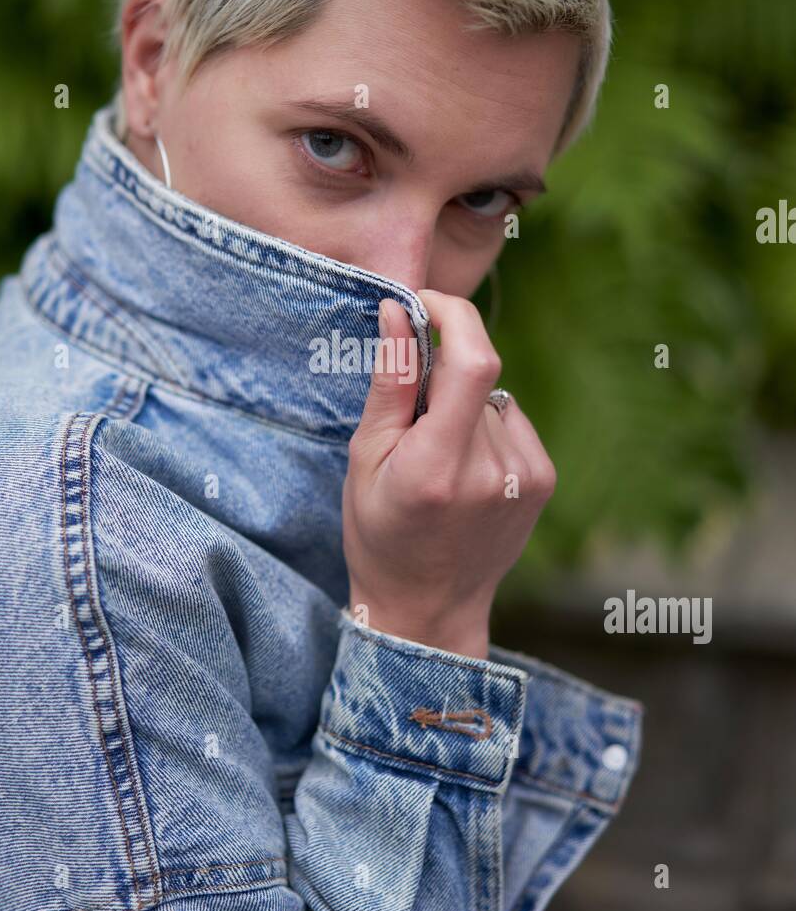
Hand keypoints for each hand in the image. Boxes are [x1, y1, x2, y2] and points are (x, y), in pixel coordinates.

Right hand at [342, 289, 556, 659]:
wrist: (430, 608)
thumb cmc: (381, 533)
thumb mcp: (366, 458)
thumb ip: (391, 381)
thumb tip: (400, 309)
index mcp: (440, 467)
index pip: (472, 362)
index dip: (454, 316)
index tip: (426, 302)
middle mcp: (494, 471)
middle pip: (474, 376)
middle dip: (440, 376)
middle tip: (411, 423)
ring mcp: (527, 476)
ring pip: (492, 397)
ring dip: (462, 406)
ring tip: (437, 458)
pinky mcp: (545, 478)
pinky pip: (510, 420)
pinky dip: (484, 428)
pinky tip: (465, 470)